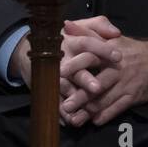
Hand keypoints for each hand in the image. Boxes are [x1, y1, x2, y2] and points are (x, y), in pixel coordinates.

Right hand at [7, 17, 123, 123]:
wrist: (29, 50)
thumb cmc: (65, 39)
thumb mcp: (81, 27)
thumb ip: (99, 26)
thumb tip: (116, 33)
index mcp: (71, 41)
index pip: (87, 42)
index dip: (102, 49)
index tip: (118, 56)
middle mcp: (61, 57)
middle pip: (74, 68)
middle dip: (85, 79)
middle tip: (98, 88)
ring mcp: (52, 74)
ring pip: (63, 87)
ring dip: (74, 98)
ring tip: (84, 108)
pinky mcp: (46, 86)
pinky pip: (54, 99)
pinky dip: (62, 111)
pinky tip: (71, 119)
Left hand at [59, 17, 147, 126]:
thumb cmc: (131, 50)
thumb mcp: (111, 37)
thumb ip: (87, 32)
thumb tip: (66, 25)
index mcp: (109, 52)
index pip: (90, 57)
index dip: (75, 65)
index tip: (60, 72)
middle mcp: (117, 69)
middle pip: (97, 83)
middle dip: (80, 96)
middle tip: (65, 105)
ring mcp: (126, 84)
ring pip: (105, 99)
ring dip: (89, 111)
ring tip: (74, 119)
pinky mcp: (133, 97)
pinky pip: (118, 108)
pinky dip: (106, 115)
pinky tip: (95, 121)